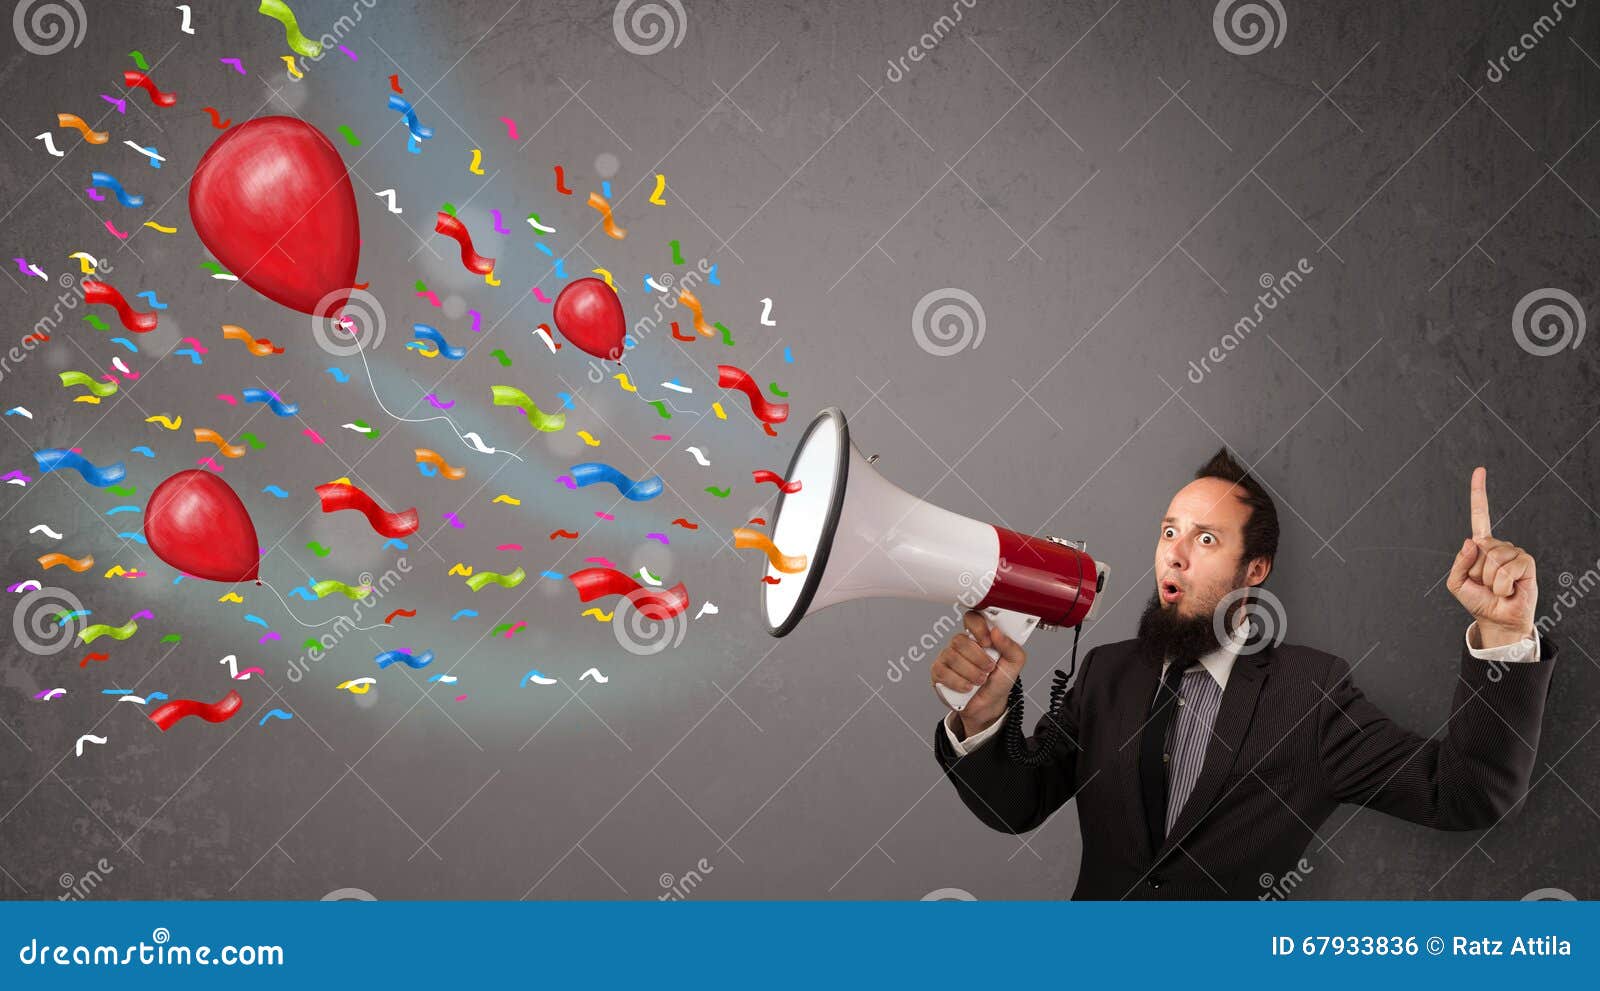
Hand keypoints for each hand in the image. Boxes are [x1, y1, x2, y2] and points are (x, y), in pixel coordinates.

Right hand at [931, 610, 1026, 736]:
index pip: (971, 618)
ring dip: (971, 672)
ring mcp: (947, 657)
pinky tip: (967, 687)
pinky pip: (943, 672)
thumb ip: (1011, 646)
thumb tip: (997, 632)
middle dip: (978, 658)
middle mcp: (961, 644)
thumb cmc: (999, 680)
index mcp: (979, 636)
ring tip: (980, 680)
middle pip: (960, 640)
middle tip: (989, 669)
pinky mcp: (938, 672)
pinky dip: (958, 682)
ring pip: (952, 656)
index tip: (987, 642)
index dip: (978, 628)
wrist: (989, 704)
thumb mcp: (1014, 663)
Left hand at [1446, 467, 1537, 647]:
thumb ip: (1459, 562)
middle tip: (1485, 585)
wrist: (1497, 619)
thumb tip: (1471, 541)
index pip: (1480, 515)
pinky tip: (1509, 589)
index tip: (1480, 470)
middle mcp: (1498, 545)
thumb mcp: (1456, 583)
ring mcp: (1514, 552)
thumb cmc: (1479, 600)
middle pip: (1480, 548)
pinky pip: (1506, 569)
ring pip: (1492, 560)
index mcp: (1481, 546)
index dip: (1479, 493)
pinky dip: (1502, 584)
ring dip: (1489, 580)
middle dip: (1477, 572)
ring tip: (1497, 588)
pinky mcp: (1527, 563)